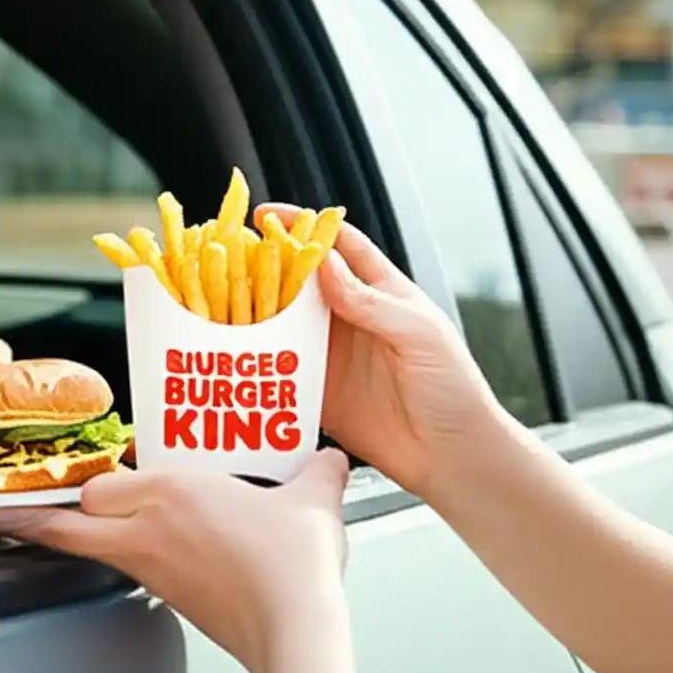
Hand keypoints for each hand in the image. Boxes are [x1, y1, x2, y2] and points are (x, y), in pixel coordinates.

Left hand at [0, 449, 351, 672]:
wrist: (295, 631)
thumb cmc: (294, 567)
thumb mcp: (312, 501)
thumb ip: (316, 470)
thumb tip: (327, 458)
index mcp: (171, 492)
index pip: (100, 479)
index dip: (87, 472)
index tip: (75, 463)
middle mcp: (146, 528)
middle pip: (58, 520)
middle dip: (13, 512)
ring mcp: (149, 566)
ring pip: (79, 544)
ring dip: (53, 530)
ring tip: (19, 520)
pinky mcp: (165, 595)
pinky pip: (115, 566)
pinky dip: (104, 552)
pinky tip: (119, 546)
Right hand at [256, 204, 504, 497]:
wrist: (451, 455)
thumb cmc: (452, 387)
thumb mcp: (419, 334)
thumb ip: (370, 301)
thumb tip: (326, 265)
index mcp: (379, 292)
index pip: (338, 244)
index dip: (303, 226)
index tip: (266, 216)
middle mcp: (349, 318)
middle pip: (298, 282)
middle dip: (263, 268)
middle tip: (227, 263)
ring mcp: (330, 355)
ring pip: (282, 324)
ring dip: (254, 315)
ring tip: (219, 307)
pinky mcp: (317, 391)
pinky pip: (279, 371)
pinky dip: (257, 363)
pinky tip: (237, 358)